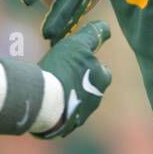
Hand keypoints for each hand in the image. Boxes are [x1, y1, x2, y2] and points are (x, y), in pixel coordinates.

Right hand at [33, 20, 112, 137]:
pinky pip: (65, 114)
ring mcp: (81, 114)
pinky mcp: (67, 126)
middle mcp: (96, 99)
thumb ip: (92, 35)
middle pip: (92, 88)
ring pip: (79, 102)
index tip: (80, 60)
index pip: (103, 70)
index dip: (91, 63)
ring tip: (52, 87)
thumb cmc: (63, 69)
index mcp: (102, 80)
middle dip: (83, 82)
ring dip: (70, 94)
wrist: (46, 100)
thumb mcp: (77, 44)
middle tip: (65, 73)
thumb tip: (106, 27)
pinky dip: (59, 106)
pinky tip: (46, 100)